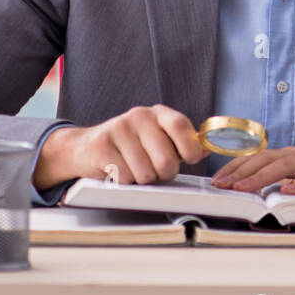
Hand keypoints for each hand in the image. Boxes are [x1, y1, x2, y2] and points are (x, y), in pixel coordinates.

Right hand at [34, 105, 207, 188]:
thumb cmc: (131, 146)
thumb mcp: (158, 138)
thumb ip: (182, 143)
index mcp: (158, 113)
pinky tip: (118, 170)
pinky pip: (126, 177)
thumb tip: (206, 149)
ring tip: (135, 168)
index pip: (181, 127)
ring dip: (143, 179)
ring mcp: (119, 129)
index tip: (189, 159)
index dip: (189, 148)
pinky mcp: (102, 146)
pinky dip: (125, 181)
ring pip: (146, 173)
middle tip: (155, 170)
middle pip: (166, 160)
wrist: (87, 147)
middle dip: (164, 173)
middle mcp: (139, 116)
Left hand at [209, 140, 294, 197]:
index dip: (240, 166)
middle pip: (271, 158)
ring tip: (244, 188)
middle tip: (222, 185)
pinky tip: (288, 192)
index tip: (219, 178)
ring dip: (263, 177)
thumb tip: (270, 190)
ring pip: (290, 166)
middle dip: (243, 171)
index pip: (264, 157)